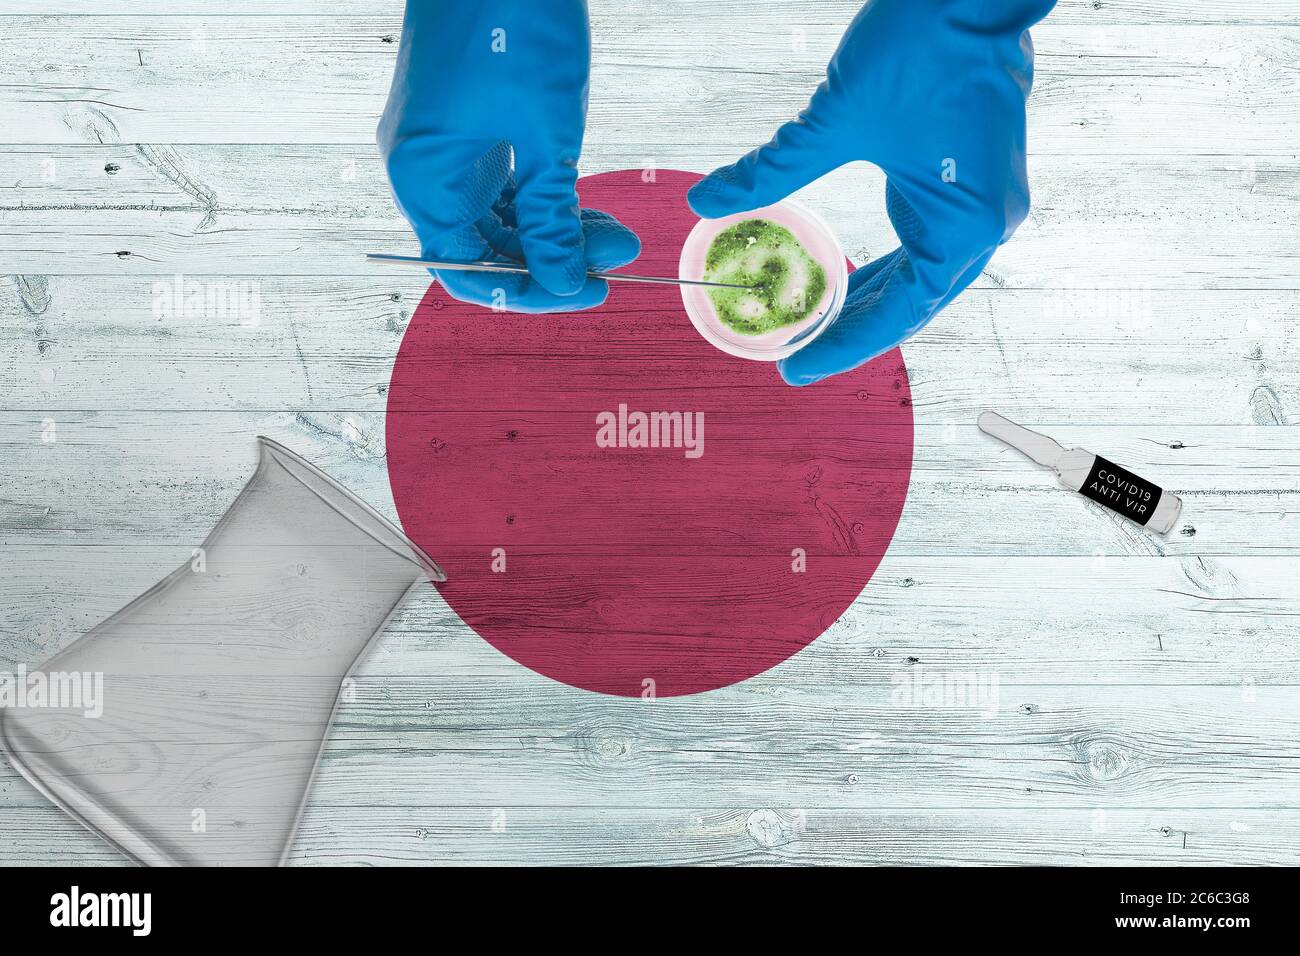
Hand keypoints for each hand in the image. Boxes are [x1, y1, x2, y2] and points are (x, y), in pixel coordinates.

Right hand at [378, 1, 639, 312]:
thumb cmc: (514, 25)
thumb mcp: (546, 137)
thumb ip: (552, 219)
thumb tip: (564, 284)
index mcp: (424, 179)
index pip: (467, 272)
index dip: (527, 293)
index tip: (586, 292)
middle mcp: (421, 168)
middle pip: (483, 247)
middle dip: (552, 259)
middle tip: (616, 259)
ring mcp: (440, 145)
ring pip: (496, 216)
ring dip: (552, 230)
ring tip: (615, 233)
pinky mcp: (461, 124)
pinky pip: (497, 182)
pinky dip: (540, 197)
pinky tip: (584, 203)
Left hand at [688, 0, 1055, 383]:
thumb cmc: (917, 46)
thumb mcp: (832, 120)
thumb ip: (770, 170)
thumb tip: (704, 202)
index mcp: (962, 228)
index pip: (897, 314)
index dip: (842, 346)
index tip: (793, 368)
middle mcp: (984, 228)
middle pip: (912, 305)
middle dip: (852, 330)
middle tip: (795, 355)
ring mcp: (986, 206)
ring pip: (922, 278)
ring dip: (870, 300)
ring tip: (815, 324)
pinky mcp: (976, 182)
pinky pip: (929, 244)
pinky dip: (889, 265)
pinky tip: (849, 277)